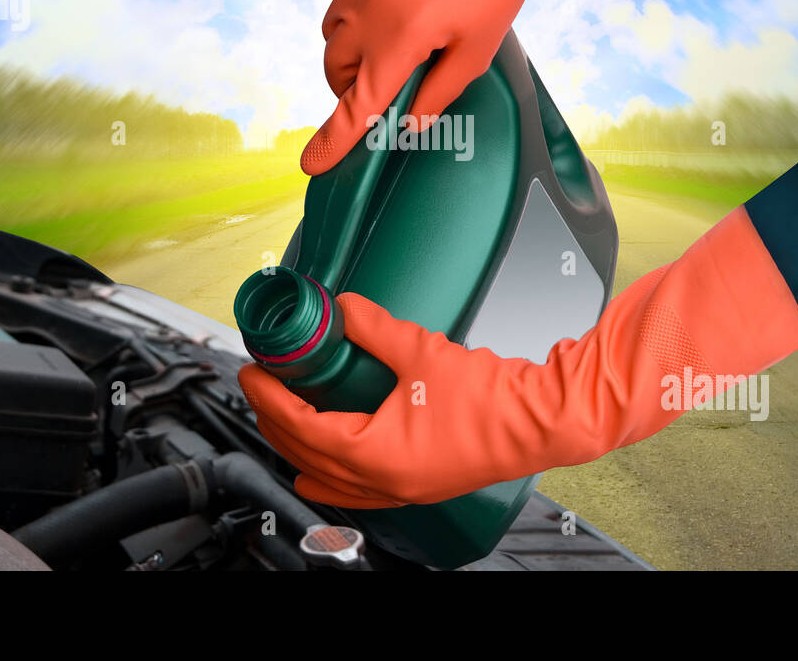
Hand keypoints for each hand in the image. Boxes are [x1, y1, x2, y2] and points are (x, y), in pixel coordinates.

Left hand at [239, 208, 797, 507]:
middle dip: (276, 423)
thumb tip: (346, 307)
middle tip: (263, 387)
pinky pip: (360, 488)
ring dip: (301, 451)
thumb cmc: (493, 398)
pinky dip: (335, 468)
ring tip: (287, 417)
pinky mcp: (419, 485)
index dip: (271, 399)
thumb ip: (376, 326)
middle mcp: (384, 482)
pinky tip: (336, 448)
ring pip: (330, 481)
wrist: (543, 420)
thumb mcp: (422, 350)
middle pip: (305, 458)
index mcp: (376, 454)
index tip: (254, 373)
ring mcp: (402, 490)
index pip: (302, 427)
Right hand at [299, 0, 551, 175]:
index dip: (333, 139)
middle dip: (350, 85)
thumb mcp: (476, 53)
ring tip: (391, 42)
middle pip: (335, 67)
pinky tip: (395, 4)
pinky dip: (357, 12)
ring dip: (350, 49)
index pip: (358, 104)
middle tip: (386, 84)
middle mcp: (371, 9)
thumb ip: (437, 94)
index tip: (311, 164)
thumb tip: (408, 125)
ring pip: (333, 31)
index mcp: (402, 40)